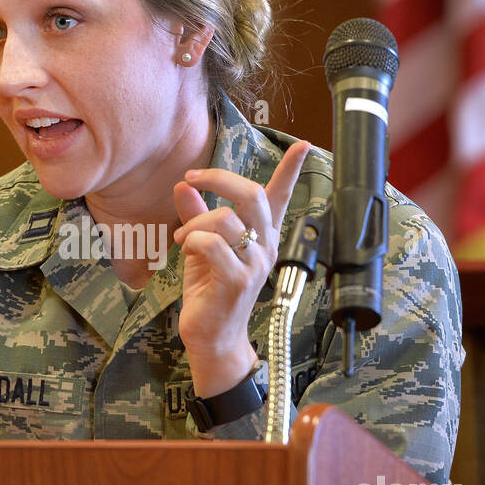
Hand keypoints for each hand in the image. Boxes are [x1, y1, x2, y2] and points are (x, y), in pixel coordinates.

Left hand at [172, 141, 310, 395]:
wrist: (212, 338)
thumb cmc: (209, 292)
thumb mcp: (200, 248)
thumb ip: (196, 215)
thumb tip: (184, 185)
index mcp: (261, 235)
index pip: (279, 197)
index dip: (290, 170)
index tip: (303, 145)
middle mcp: (265, 246)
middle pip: (251, 194)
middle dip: (218, 178)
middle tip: (193, 178)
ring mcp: (255, 264)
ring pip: (227, 219)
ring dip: (195, 222)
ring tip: (182, 238)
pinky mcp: (238, 281)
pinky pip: (213, 245)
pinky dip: (193, 240)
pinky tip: (186, 249)